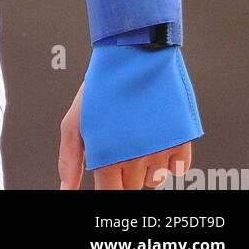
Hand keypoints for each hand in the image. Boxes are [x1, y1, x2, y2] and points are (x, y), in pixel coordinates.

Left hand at [59, 80, 192, 189]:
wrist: (135, 54)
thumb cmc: (104, 83)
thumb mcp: (76, 119)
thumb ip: (70, 159)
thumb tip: (67, 189)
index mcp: (109, 156)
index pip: (111, 194)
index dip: (109, 189)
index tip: (109, 181)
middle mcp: (136, 158)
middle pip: (131, 188)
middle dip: (124, 174)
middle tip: (119, 147)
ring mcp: (160, 151)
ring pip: (153, 181)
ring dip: (145, 168)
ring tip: (137, 140)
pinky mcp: (181, 142)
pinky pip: (178, 169)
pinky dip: (169, 160)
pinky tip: (157, 140)